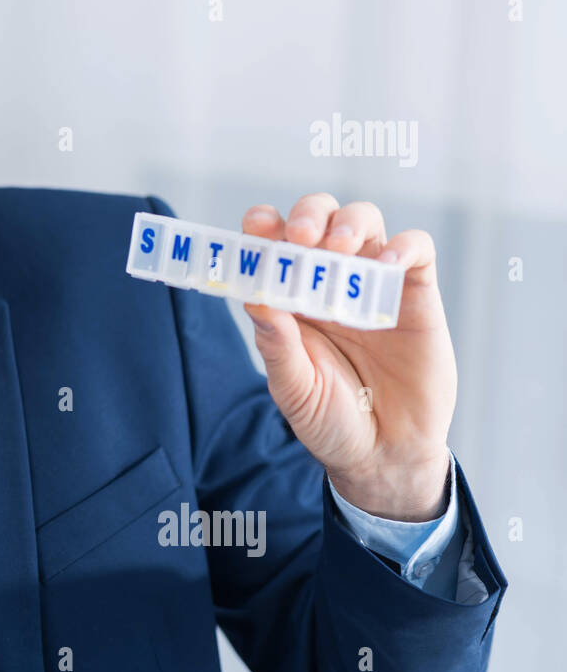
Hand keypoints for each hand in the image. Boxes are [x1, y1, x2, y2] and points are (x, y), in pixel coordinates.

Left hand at [241, 193, 454, 520]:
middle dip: (307, 216)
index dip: (264, 227)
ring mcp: (373, 283)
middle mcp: (329, 281)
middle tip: (300, 239)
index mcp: (290, 296)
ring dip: (347, 224)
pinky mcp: (415, 295)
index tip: (256, 227)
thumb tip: (255, 299)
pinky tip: (384, 265)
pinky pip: (417, 250)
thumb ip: (276, 345)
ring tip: (337, 249)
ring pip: (364, 222)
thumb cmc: (330, 419)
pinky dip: (403, 246)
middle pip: (319, 219)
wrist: (384, 455)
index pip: (274, 244)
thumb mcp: (294, 387)